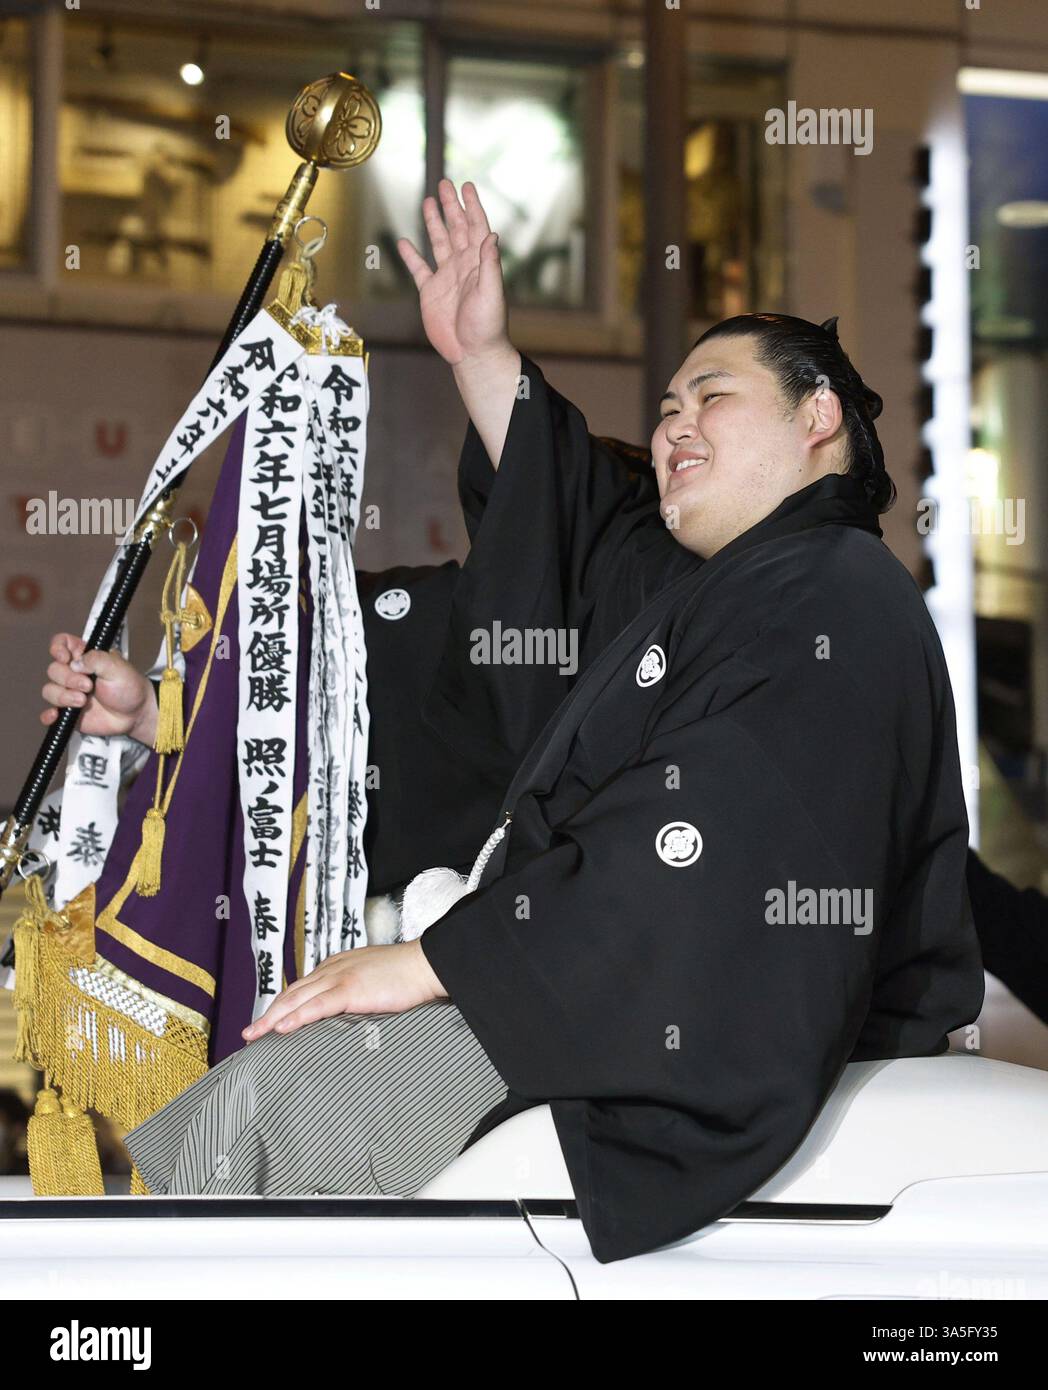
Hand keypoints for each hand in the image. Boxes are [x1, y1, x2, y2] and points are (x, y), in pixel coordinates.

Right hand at [40, 632, 157, 744]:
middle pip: (53, 670)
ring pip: (49, 691)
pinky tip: (56, 715)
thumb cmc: (129, 687)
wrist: (136, 713)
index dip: (57, 648)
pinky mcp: (68, 712)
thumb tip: (75, 663)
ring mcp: (68, 692)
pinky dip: (48, 715)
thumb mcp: (117, 667)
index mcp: (84, 657)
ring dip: (63, 696)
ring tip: (83, 701)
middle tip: (88, 686)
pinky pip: (48, 713)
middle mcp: (73, 673)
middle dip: (68, 679)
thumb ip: (96, 659)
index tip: (66, 658)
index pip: (61, 644)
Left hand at [241, 939, 448, 1040]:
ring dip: (272, 1018)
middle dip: (268, 1013)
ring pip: (297, 999)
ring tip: (254, 1034)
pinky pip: (316, 1006)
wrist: (425, 965)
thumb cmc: (406, 975)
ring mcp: (340, 978)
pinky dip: (296, 1017)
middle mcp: (332, 969)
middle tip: (249, 1032)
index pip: (302, 988)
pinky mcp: (350, 989)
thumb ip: (355, 993)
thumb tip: (345, 1016)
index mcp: (337, 966)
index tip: (268, 1020)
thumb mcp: (373, 981)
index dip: (282, 1004)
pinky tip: (281, 1028)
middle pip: (292, 993)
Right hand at [396, 178, 509, 366]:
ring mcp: (446, 278)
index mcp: (479, 263)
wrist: (472, 353)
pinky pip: (419, 269)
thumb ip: (489, 264)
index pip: (475, 227)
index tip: (466, 186)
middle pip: (456, 229)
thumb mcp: (491, 293)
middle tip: (445, 184)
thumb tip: (490, 234)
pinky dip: (411, 256)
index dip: (471, 206)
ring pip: (439, 243)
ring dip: (434, 223)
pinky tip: (403, 242)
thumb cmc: (487, 327)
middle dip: (451, 206)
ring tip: (428, 202)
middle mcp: (463, 266)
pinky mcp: (431, 293)